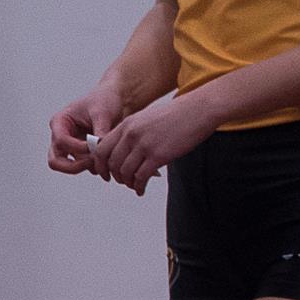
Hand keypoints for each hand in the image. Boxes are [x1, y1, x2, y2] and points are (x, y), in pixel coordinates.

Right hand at [49, 87, 127, 177]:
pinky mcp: (81, 153)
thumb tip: (100, 148)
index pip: (61, 141)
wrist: (114, 100)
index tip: (96, 146)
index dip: (78, 147)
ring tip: (107, 157)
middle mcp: (61, 136)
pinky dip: (95, 165)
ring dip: (88, 166)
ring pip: (70, 166)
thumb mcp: (102, 112)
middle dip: (74, 166)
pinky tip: (109, 158)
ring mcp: (70, 146)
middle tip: (95, 162)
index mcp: (60, 122)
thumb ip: (100, 130)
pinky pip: (84, 166)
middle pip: (55, 162)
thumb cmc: (104, 100)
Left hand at [94, 91, 218, 194]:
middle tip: (122, 181)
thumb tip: (126, 151)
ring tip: (134, 185)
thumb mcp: (147, 118)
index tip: (105, 173)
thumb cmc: (178, 114)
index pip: (101, 149)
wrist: (199, 110)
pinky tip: (142, 190)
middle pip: (111, 163)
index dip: (101, 165)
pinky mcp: (158, 155)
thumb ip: (133, 132)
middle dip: (115, 176)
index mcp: (127, 125)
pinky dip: (139, 187)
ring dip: (127, 183)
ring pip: (125, 172)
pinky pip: (141, 177)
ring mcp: (144, 145)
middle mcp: (131, 135)